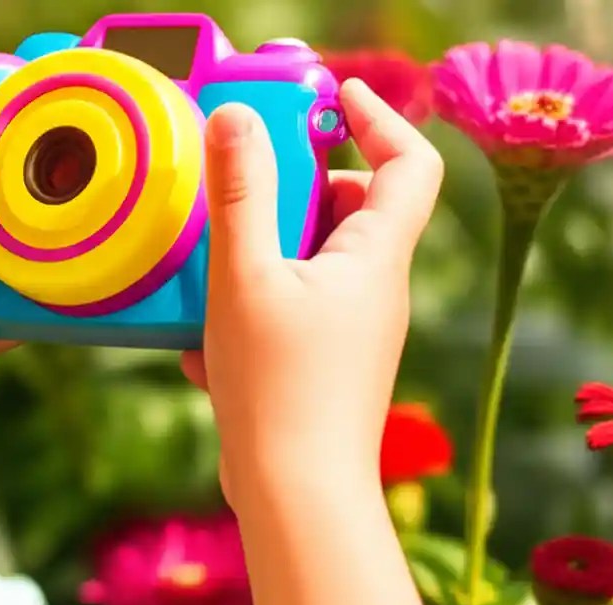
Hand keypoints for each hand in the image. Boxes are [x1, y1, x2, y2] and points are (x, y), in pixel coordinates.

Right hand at [182, 79, 443, 509]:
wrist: (297, 498)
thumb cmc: (279, 388)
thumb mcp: (246, 279)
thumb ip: (240, 196)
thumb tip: (236, 119)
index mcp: (376, 258)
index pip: (409, 164)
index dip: (380, 118)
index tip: (334, 97)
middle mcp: (376, 290)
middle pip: (350, 208)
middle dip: (292, 191)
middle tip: (241, 189)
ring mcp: (352, 331)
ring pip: (310, 262)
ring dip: (259, 254)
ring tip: (209, 274)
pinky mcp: (325, 365)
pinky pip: (290, 310)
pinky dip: (249, 309)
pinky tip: (203, 345)